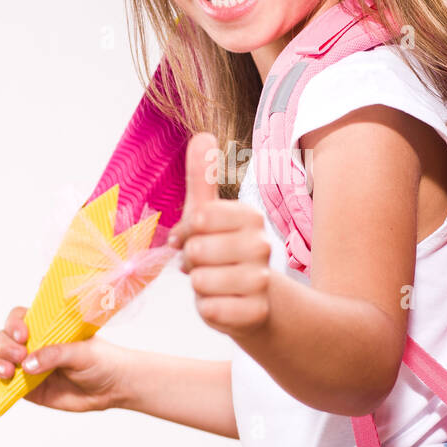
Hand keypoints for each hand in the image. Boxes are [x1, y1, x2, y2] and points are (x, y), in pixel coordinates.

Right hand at [0, 305, 133, 412]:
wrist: (113, 387)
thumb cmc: (102, 360)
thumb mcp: (82, 352)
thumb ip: (55, 354)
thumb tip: (28, 365)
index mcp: (46, 327)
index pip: (19, 318)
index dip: (15, 324)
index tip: (23, 335)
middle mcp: (33, 344)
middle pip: (4, 339)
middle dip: (5, 347)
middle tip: (19, 357)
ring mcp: (28, 366)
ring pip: (0, 361)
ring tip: (8, 372)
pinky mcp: (27, 389)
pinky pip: (3, 386)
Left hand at [168, 132, 272, 336]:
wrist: (254, 302)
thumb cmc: (223, 253)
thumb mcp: (209, 214)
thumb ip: (204, 177)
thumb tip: (202, 135)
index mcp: (250, 216)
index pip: (198, 218)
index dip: (185, 232)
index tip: (194, 238)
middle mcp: (261, 245)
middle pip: (197, 250)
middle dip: (191, 262)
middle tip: (205, 265)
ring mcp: (261, 280)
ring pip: (202, 282)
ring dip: (199, 287)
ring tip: (214, 284)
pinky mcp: (256, 312)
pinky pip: (211, 310)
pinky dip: (208, 310)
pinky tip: (222, 304)